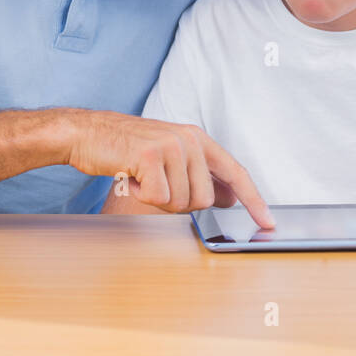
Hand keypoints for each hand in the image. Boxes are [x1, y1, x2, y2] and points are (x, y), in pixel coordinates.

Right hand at [64, 109, 274, 227]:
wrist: (87, 133)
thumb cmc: (127, 150)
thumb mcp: (171, 158)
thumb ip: (201, 176)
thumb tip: (229, 199)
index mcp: (199, 139)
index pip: (236, 173)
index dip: (254, 200)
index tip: (268, 222)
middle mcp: (190, 139)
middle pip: (204, 200)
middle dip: (179, 203)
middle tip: (156, 186)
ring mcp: (171, 146)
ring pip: (181, 203)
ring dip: (158, 200)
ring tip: (142, 177)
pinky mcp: (150, 156)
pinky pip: (158, 199)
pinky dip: (141, 195)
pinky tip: (131, 177)